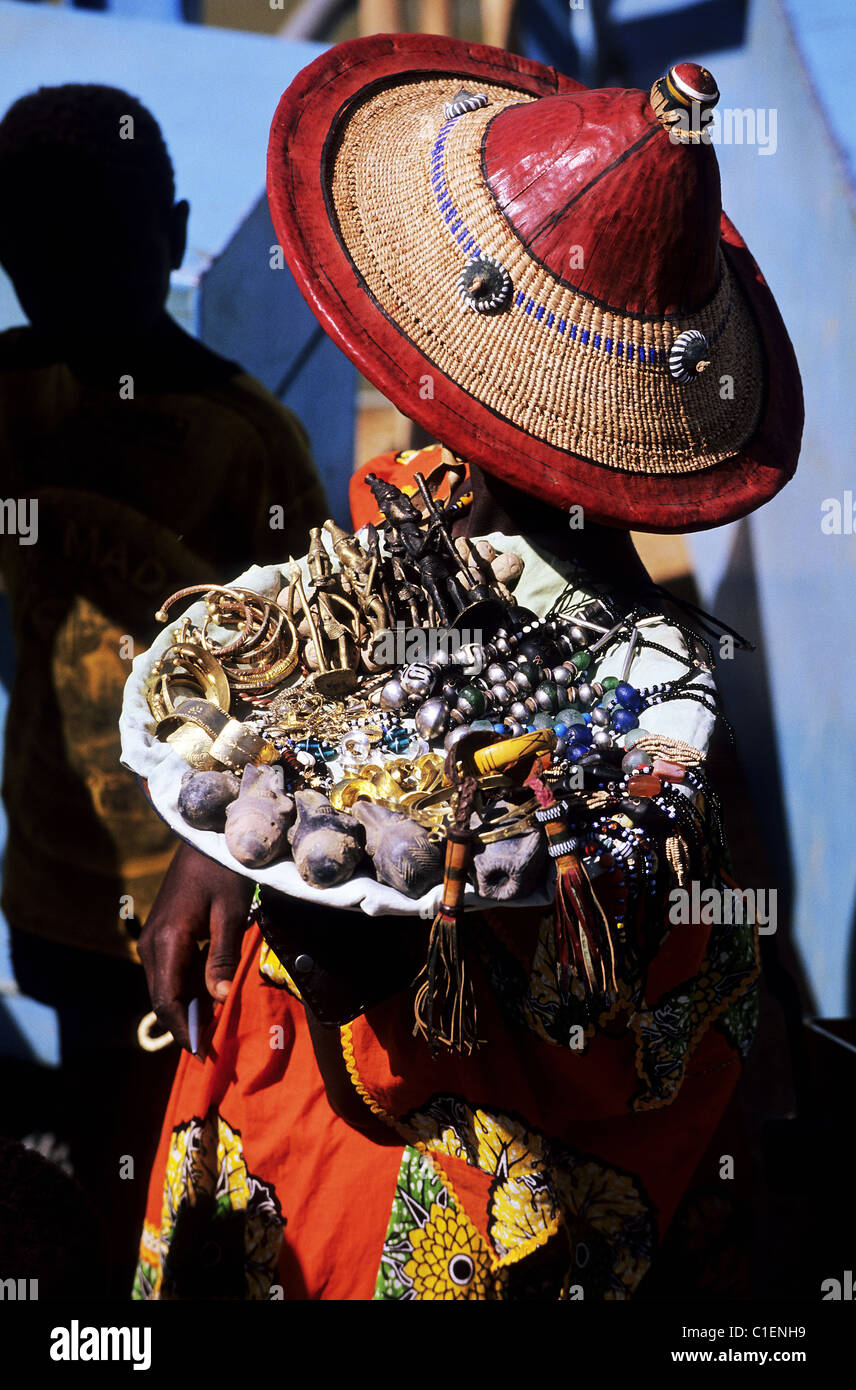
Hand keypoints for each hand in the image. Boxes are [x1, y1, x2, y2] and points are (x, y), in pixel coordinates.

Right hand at [138, 842, 253, 1050]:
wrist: (205, 837)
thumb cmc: (223, 871)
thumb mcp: (230, 912)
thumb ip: (222, 956)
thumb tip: (219, 1000)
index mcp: (167, 940)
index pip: (167, 999)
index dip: (183, 1029)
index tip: (202, 1053)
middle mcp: (152, 943)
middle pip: (163, 997)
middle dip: (185, 1024)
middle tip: (211, 1050)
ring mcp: (154, 938)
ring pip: (165, 986)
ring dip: (186, 1008)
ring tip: (212, 1031)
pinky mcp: (162, 934)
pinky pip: (170, 971)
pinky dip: (186, 989)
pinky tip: (208, 1001)